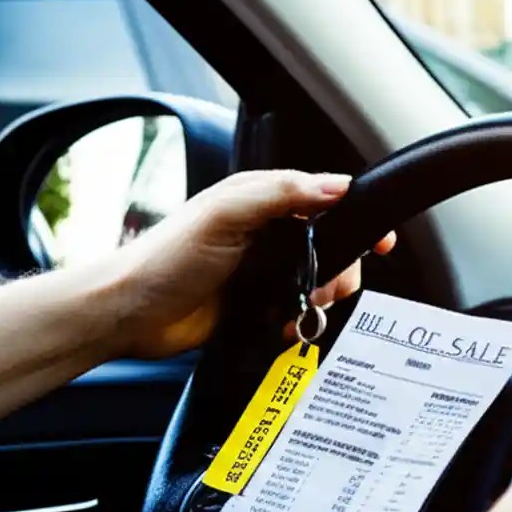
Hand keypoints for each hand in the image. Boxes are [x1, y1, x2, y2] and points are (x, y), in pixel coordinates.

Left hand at [104, 170, 395, 358]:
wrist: (131, 314)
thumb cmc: (166, 258)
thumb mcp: (226, 214)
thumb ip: (282, 194)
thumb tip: (337, 186)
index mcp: (262, 200)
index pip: (326, 199)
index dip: (357, 218)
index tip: (381, 242)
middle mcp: (268, 233)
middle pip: (335, 246)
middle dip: (341, 270)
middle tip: (324, 285)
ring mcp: (265, 270)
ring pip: (323, 281)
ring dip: (323, 297)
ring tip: (303, 306)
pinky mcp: (260, 304)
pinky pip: (302, 312)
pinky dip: (303, 321)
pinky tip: (287, 325)